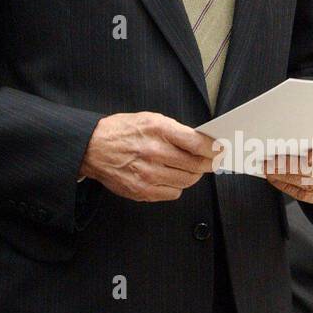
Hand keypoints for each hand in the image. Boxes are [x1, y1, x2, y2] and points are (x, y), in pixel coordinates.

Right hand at [79, 112, 216, 201]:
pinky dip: (176, 186)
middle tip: (210, 161)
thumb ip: (175, 130)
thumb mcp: (149, 119)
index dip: (213, 148)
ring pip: (187, 181)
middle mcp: (154, 152)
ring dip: (192, 175)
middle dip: (207, 163)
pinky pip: (174, 193)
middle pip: (196, 165)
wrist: (93, 148)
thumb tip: (201, 142)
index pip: (196, 143)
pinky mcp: (143, 191)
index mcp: (157, 130)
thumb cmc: (122, 131)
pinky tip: (169, 176)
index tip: (220, 149)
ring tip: (187, 168)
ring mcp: (148, 174)